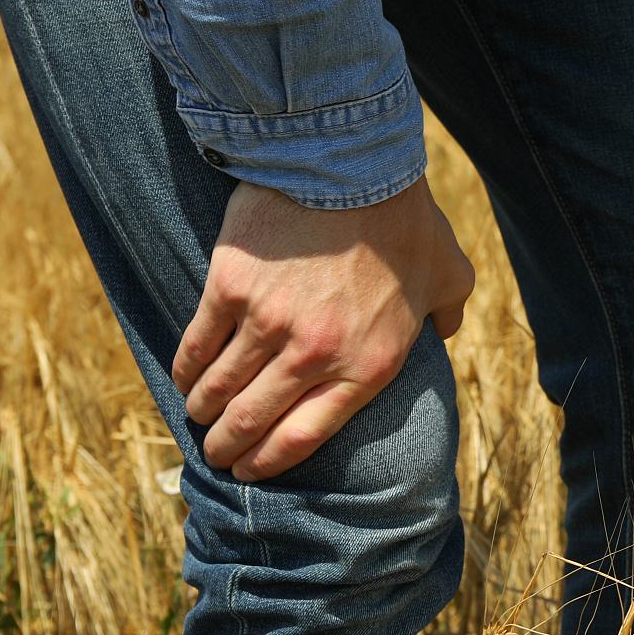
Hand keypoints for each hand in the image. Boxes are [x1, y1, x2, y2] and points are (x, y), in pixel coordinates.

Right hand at [173, 177, 473, 480]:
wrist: (351, 164)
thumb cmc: (406, 220)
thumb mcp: (450, 275)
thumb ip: (447, 314)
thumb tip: (445, 331)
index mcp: (368, 366)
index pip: (306, 435)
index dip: (271, 460)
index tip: (253, 470)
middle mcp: (315, 356)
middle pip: (256, 420)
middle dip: (230, 447)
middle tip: (216, 455)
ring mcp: (268, 325)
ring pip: (221, 387)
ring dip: (204, 411)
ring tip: (197, 420)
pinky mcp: (230, 289)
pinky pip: (198, 343)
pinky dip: (186, 368)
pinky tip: (182, 379)